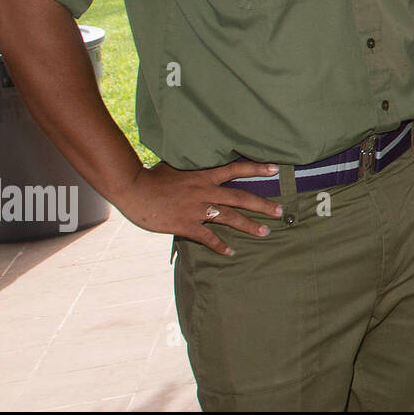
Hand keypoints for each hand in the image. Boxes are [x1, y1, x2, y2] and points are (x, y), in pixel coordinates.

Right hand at [113, 160, 283, 256]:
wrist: (134, 189)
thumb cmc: (152, 177)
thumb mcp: (177, 166)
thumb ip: (193, 168)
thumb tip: (204, 162)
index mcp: (204, 175)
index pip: (236, 169)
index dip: (256, 168)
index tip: (275, 169)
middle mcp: (205, 190)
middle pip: (240, 197)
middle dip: (262, 204)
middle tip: (280, 211)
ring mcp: (197, 208)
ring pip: (230, 217)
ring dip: (249, 226)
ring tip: (265, 232)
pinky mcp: (186, 224)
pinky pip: (208, 237)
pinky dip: (220, 246)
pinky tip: (230, 252)